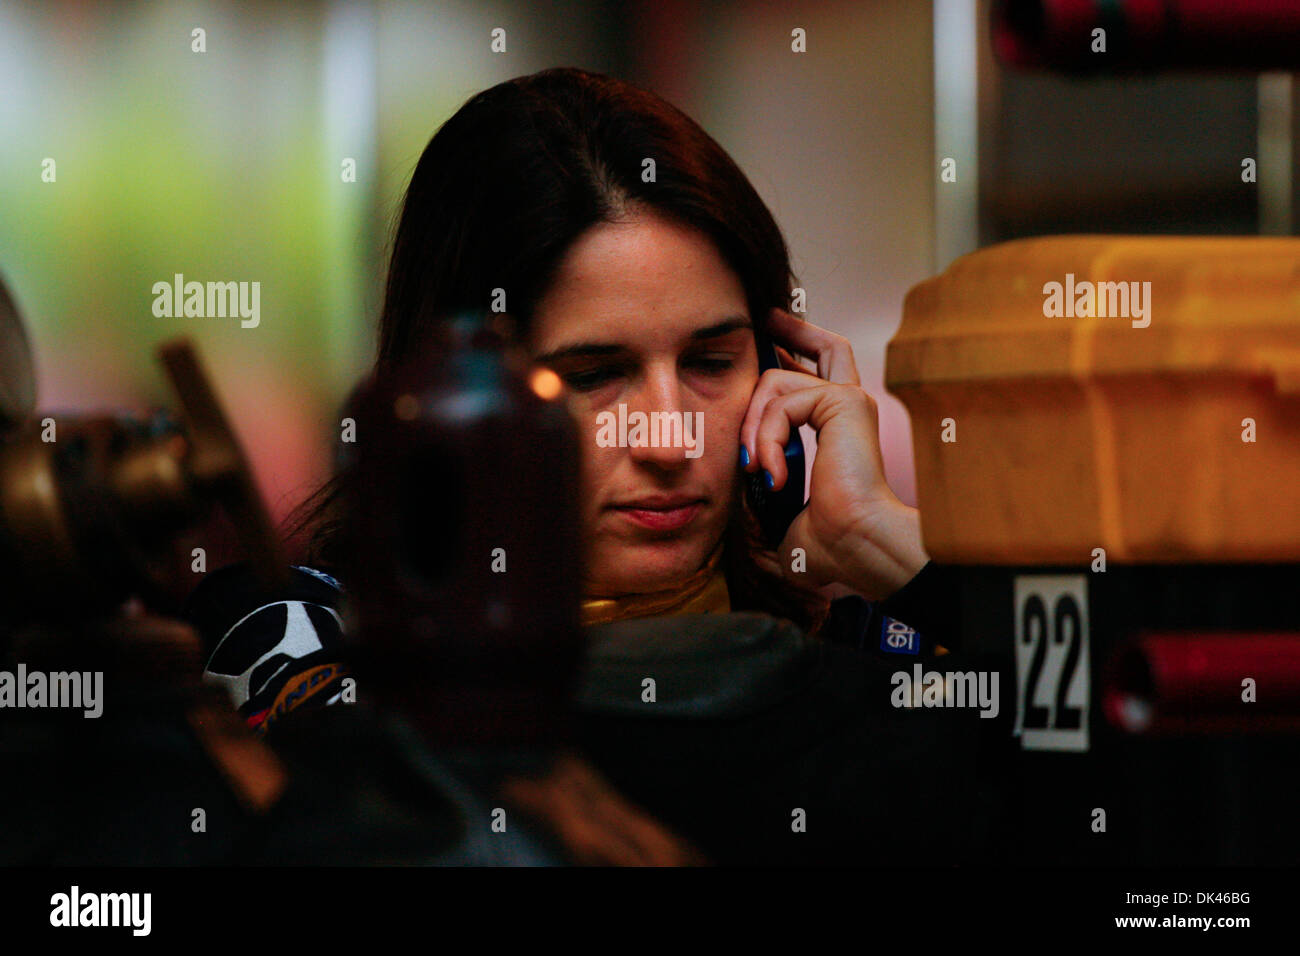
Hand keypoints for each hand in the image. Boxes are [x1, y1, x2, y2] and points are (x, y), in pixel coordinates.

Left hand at [739, 308, 927, 599]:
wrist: (855, 545)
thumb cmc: (827, 542)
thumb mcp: (779, 504)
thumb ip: (762, 477)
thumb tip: (738, 466)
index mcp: (839, 431)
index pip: (818, 378)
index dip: (794, 355)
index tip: (769, 342)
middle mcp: (849, 408)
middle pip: (825, 346)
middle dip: (790, 330)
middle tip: (763, 321)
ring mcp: (849, 402)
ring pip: (776, 381)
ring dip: (753, 425)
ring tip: (757, 467)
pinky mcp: (845, 403)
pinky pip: (782, 402)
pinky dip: (766, 436)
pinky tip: (771, 471)